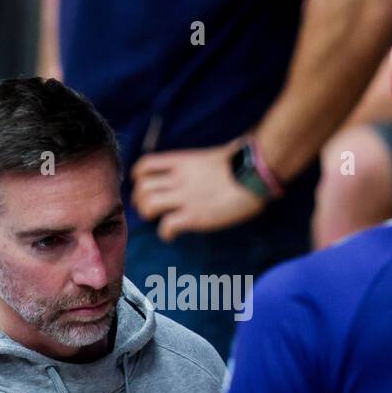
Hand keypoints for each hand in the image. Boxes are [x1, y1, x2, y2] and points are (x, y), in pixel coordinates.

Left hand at [131, 143, 265, 241]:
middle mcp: (178, 179)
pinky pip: (166, 226)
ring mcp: (185, 197)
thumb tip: (195, 170)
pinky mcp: (194, 216)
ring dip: (147, 215)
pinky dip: (164, 233)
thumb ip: (194, 166)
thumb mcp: (209, 158)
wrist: (254, 173)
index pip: (145, 165)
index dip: (137, 178)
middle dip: (138, 200)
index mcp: (181, 162)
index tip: (142, 186)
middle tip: (148, 208)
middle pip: (141, 187)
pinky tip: (171, 235)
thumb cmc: (240, 166)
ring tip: (158, 219)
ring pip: (147, 205)